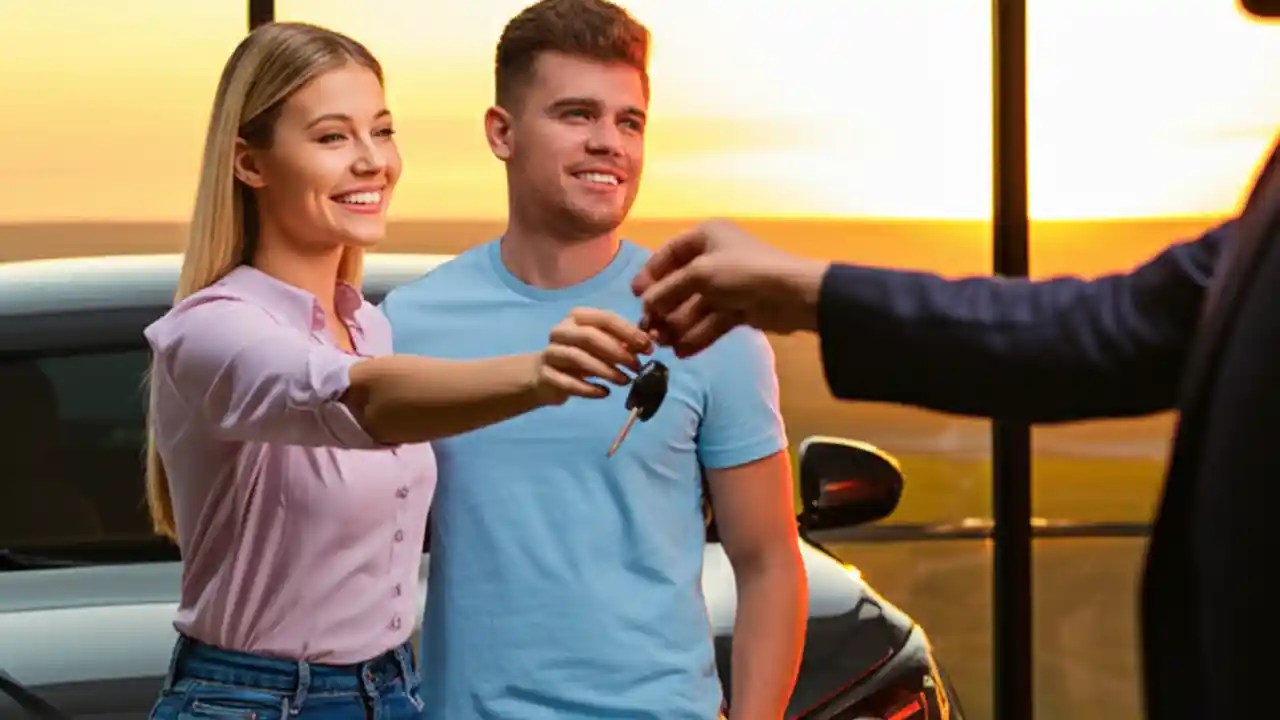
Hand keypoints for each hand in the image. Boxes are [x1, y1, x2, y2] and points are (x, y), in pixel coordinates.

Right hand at [531, 307, 651, 404]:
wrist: (545, 375)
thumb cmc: (581, 356)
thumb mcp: (603, 345)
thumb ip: (625, 342)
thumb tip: (651, 342)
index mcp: (578, 316)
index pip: (605, 318)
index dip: (628, 332)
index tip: (647, 347)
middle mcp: (561, 330)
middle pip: (590, 337)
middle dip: (618, 352)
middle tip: (637, 367)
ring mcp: (551, 352)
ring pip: (578, 358)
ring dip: (606, 371)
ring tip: (624, 381)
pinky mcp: (545, 375)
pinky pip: (568, 382)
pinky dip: (589, 388)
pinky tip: (604, 393)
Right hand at [631, 219, 829, 356]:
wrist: (792, 294)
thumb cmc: (743, 271)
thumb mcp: (700, 274)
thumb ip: (668, 289)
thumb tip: (645, 305)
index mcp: (707, 236)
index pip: (670, 253)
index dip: (651, 273)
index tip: (636, 295)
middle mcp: (716, 257)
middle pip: (681, 283)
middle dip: (664, 307)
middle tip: (648, 328)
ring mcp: (729, 284)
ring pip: (696, 306)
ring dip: (678, 325)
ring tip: (663, 345)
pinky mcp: (740, 308)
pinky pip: (712, 321)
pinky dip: (698, 335)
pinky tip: (682, 352)